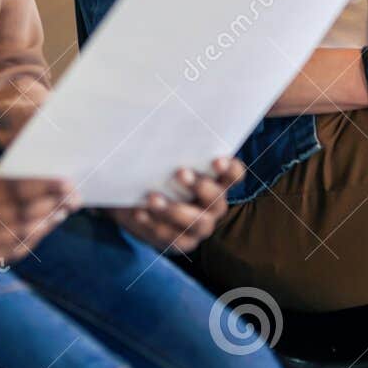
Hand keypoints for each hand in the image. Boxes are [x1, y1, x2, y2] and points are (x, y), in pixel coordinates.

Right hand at [0, 168, 76, 270]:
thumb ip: (0, 182)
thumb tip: (42, 183)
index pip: (14, 190)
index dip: (44, 187)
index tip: (67, 182)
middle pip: (20, 215)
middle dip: (52, 205)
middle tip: (73, 197)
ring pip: (16, 237)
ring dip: (45, 224)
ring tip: (62, 212)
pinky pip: (6, 255)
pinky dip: (28, 242)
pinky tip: (41, 230)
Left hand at [113, 159, 242, 254]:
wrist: (134, 201)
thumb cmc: (156, 172)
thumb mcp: (164, 159)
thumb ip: (171, 149)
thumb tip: (160, 124)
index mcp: (216, 180)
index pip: (233, 174)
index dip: (229, 169)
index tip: (216, 159)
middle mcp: (214, 205)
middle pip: (217, 199)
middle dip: (201, 187)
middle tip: (180, 172)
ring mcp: (200, 226)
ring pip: (199, 223)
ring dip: (176, 210)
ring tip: (152, 198)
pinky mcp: (183, 242)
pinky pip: (174, 238)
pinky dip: (156, 224)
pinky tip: (140, 212)